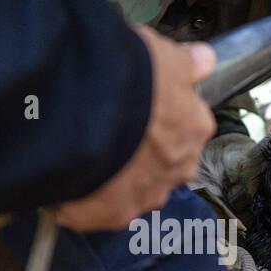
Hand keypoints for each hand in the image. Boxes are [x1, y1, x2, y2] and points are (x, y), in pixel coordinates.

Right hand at [56, 27, 215, 231]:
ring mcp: (146, 195)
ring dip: (114, 178)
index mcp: (194, 126)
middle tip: (110, 131)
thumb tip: (202, 60)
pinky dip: (83, 199)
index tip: (139, 108)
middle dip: (140, 154)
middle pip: (162, 164)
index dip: (161, 117)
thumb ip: (186, 63)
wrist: (87, 111)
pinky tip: (68, 178)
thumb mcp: (163, 55)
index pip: (186, 127)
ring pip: (131, 190)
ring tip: (84, 156)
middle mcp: (178, 167)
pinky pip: (97, 209)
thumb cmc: (129, 77)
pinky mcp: (113, 215)